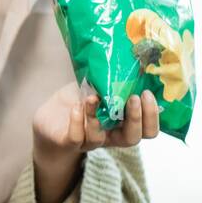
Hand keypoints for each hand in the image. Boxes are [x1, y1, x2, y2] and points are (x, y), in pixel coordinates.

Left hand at [31, 82, 159, 202]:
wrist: (49, 118)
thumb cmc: (78, 101)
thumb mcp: (96, 87)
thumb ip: (110, 80)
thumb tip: (126, 60)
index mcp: (122, 124)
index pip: (148, 130)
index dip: (152, 115)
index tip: (147, 93)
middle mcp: (109, 136)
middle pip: (132, 139)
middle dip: (136, 118)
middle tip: (134, 97)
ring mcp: (88, 140)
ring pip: (99, 138)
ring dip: (96, 116)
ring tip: (93, 98)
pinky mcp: (68, 141)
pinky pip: (76, 137)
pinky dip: (78, 121)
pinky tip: (77, 106)